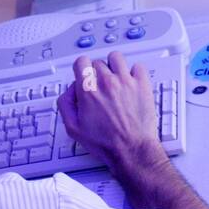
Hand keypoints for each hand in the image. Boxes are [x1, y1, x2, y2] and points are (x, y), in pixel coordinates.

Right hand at [57, 52, 164, 171]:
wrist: (131, 150)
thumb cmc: (106, 143)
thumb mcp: (73, 128)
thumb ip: (65, 105)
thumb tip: (69, 92)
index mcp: (88, 90)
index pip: (81, 62)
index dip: (81, 68)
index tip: (85, 75)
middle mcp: (106, 82)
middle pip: (98, 62)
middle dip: (97, 72)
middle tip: (100, 86)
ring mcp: (125, 81)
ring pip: (116, 58)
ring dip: (114, 66)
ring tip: (115, 78)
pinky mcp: (142, 85)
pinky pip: (138, 66)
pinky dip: (135, 72)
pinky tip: (131, 82)